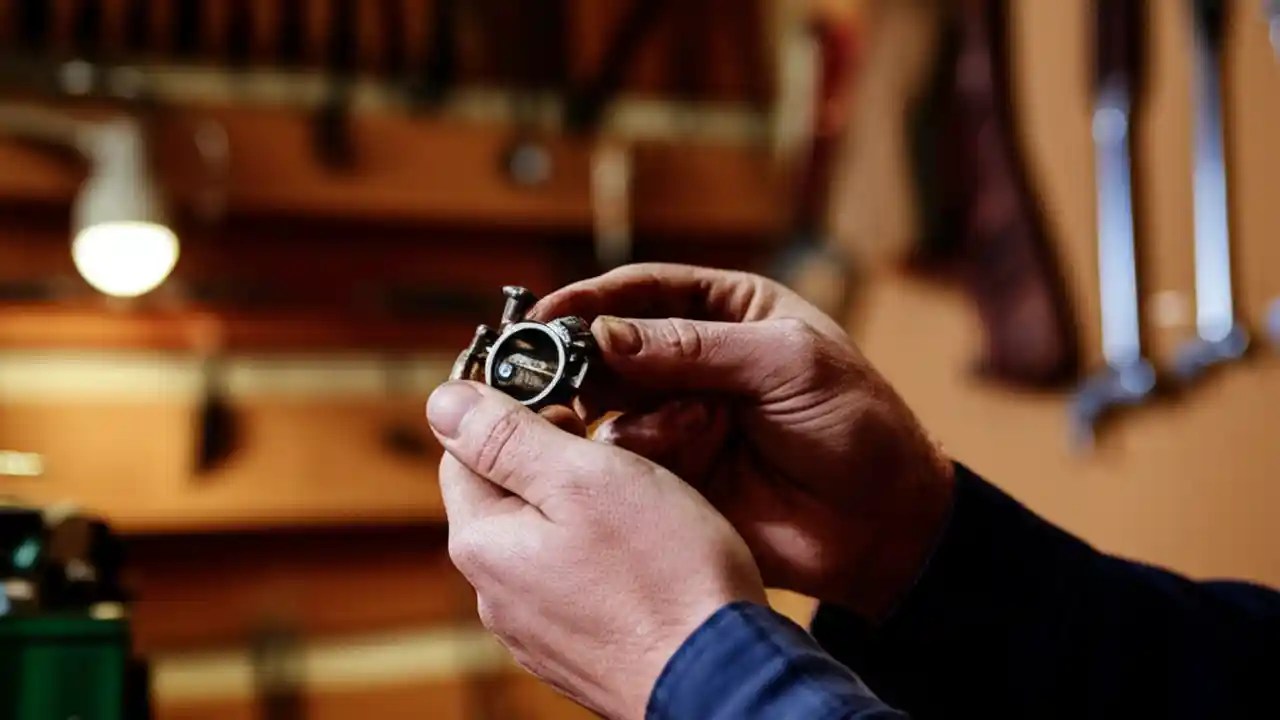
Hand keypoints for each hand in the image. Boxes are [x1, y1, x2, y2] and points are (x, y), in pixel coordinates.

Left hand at [427, 380, 765, 719]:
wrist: (719, 679)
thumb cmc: (664, 575)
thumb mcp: (585, 479)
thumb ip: (507, 438)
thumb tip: (444, 401)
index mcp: (483, 543)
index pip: (462, 452)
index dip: (514, 415)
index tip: (573, 409)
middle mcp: (495, 593)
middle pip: (504, 496)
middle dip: (551, 464)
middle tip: (616, 455)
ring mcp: (533, 629)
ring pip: (543, 539)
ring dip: (579, 510)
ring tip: (640, 505)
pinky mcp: (573, 650)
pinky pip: (572, 581)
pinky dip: (599, 558)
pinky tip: (645, 557)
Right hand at [533, 263, 954, 617]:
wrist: (883, 526)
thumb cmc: (856, 426)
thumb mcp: (788, 365)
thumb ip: (698, 347)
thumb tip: (607, 336)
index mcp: (727, 312)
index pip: (645, 290)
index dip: (594, 298)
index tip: (547, 313)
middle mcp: (693, 361)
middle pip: (611, 346)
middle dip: (581, 357)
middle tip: (550, 374)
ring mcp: (679, 417)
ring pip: (610, 403)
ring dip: (611, 410)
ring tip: (639, 424)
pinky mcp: (673, 473)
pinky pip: (626, 457)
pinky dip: (630, 455)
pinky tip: (659, 460)